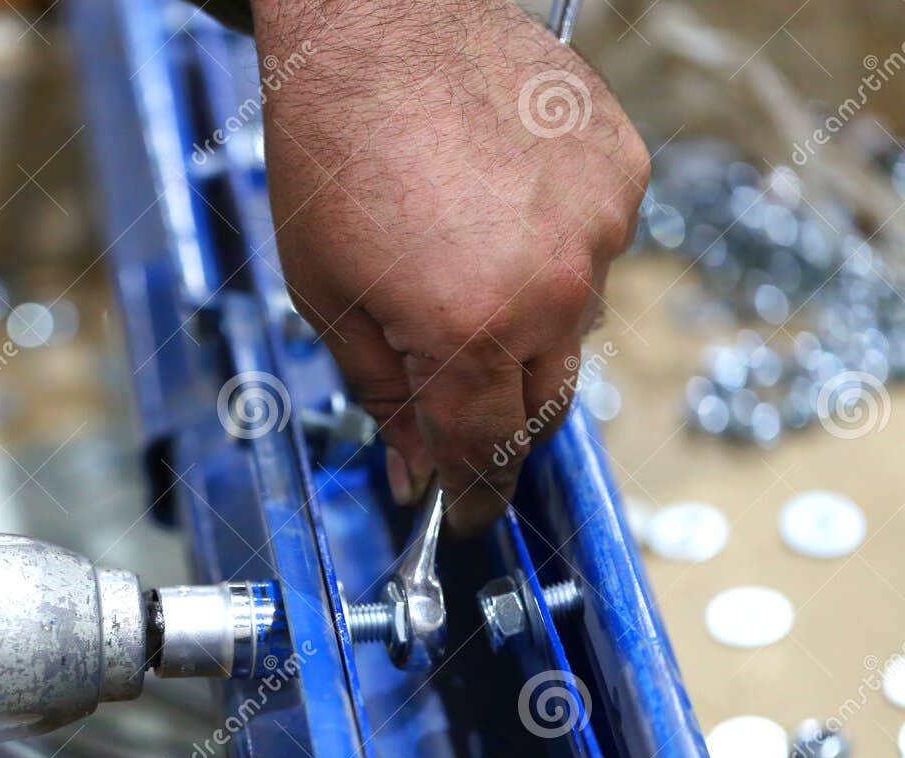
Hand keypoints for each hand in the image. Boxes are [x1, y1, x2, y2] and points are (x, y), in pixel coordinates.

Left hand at [252, 0, 649, 530]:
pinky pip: (593, 249)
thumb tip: (414, 471)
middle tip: (454, 408)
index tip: (467, 516)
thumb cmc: (332, 154)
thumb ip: (381, 396)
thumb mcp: (327, 298)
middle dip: (495, 421)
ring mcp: (598, 227)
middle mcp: (551, 290)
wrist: (378, 24)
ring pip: (571, 326)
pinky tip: (496, 214)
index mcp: (467, 330)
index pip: (484, 450)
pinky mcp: (621, 172)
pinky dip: (550, 253)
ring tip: (457, 266)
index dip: (472, 495)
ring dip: (522, 327)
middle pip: (541, 404)